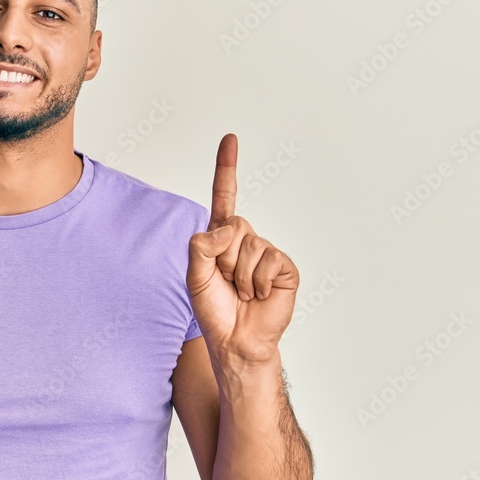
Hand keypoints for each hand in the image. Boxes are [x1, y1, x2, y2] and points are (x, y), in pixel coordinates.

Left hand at [186, 134, 298, 364]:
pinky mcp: (284, 267)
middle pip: (234, 225)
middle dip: (224, 258)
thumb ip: (200, 246)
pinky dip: (259, 280)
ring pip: (249, 245)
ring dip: (240, 275)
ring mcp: (267, 252)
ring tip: (242, 292)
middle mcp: (245, 240)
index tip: (230, 139)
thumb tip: (224, 227)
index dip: (227, 168)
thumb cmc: (214, 309)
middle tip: (227, 282)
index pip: (224, 196)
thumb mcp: (195, 275)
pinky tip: (259, 295)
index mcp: (221, 237)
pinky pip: (269, 259)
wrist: (237, 340)